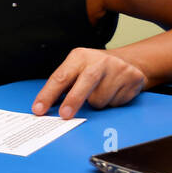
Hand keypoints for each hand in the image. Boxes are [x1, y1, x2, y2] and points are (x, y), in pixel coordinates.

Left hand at [32, 47, 147, 118]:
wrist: (129, 62)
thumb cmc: (95, 70)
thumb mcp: (77, 70)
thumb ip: (63, 86)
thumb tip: (44, 108)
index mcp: (79, 57)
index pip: (60, 77)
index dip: (48, 95)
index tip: (39, 109)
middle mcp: (99, 61)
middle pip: (84, 83)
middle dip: (73, 100)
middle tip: (65, 115)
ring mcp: (118, 69)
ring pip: (100, 99)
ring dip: (96, 103)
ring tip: (99, 93)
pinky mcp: (132, 78)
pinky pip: (115, 102)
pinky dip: (111, 103)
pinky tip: (114, 92)